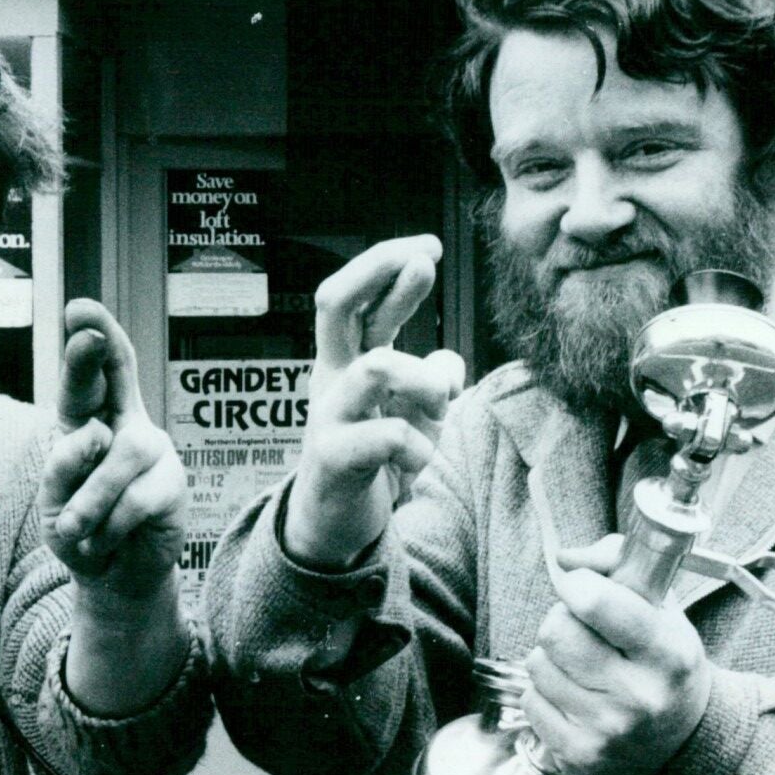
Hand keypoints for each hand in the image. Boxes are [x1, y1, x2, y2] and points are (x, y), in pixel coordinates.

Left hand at [41, 299, 184, 604]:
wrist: (116, 578)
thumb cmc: (81, 531)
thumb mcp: (54, 504)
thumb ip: (63, 469)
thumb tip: (96, 434)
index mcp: (88, 421)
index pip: (91, 375)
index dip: (89, 341)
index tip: (78, 310)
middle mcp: (124, 426)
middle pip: (119, 376)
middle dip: (99, 350)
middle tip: (85, 329)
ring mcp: (153, 451)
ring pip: (116, 459)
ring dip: (88, 501)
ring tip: (75, 531)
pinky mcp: (173, 484)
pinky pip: (133, 500)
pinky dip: (108, 527)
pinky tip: (104, 540)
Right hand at [283, 235, 466, 567]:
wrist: (334, 527)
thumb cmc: (374, 460)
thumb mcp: (410, 410)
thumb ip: (427, 376)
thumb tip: (446, 360)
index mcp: (348, 359)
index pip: (356, 295)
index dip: (387, 263)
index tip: (430, 248)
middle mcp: (332, 377)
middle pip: (334, 302)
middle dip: (379, 269)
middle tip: (422, 260)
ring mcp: (328, 415)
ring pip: (376, 367)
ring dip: (425, 380)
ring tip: (439, 408)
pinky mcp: (332, 458)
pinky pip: (389, 436)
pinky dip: (423, 447)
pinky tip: (421, 463)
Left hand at [520, 540, 713, 774]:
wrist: (685, 742)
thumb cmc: (663, 660)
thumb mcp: (661, 606)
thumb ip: (616, 562)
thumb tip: (563, 559)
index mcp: (668, 652)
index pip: (595, 602)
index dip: (578, 585)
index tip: (584, 588)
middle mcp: (640, 696)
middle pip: (555, 631)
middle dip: (562, 622)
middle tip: (584, 632)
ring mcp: (607, 731)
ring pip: (538, 665)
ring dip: (553, 659)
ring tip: (584, 668)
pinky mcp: (580, 756)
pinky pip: (531, 701)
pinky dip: (546, 693)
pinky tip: (577, 698)